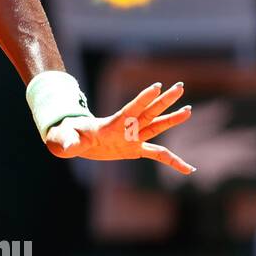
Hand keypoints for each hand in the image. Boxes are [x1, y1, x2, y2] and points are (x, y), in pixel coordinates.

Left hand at [45, 81, 194, 174]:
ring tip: (188, 110)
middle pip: (148, 112)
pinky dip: (173, 161)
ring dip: (172, 119)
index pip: (130, 109)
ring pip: (156, 126)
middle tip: (179, 86)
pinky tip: (189, 169)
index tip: (156, 86)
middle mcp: (126, 128)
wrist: (75, 141)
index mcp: (112, 123)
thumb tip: (69, 148)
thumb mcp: (66, 138)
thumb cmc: (69, 136)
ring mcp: (133, 138)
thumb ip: (69, 142)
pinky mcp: (135, 149)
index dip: (142, 99)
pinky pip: (158, 155)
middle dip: (164, 100)